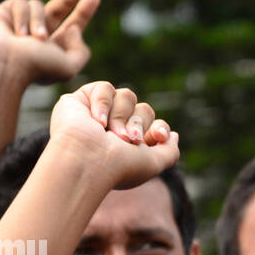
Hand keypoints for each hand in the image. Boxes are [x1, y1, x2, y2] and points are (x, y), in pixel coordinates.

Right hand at [0, 0, 100, 85]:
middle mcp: (38, 35)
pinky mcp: (5, 13)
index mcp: (54, 48)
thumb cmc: (35, 68)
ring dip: (39, 21)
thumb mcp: (69, 67)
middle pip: (58, 8)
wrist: (3, 65)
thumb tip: (74, 29)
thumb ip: (81, 51)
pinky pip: (22, 2)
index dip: (83, 11)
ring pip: (39, 5)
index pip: (72, 26)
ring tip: (35, 39)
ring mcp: (21, 23)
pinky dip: (23, 16)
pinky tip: (16, 33)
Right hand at [49, 81, 178, 190]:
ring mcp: (100, 114)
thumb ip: (170, 152)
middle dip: (138, 124)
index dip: (159, 129)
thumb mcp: (154, 163)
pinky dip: (102, 104)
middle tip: (127, 140)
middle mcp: (116, 129)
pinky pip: (105, 88)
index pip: (155, 127)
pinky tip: (96, 122)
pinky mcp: (81, 101)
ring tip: (109, 134)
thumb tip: (173, 135)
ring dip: (121, 117)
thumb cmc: (119, 166)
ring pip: (127, 96)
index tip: (158, 136)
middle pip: (144, 110)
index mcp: (132, 146)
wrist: (87, 160)